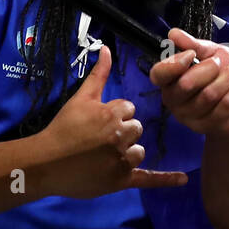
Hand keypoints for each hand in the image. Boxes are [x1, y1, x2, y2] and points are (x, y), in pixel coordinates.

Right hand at [36, 48, 186, 198]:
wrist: (45, 163)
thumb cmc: (62, 128)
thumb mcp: (80, 98)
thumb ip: (98, 74)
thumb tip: (107, 48)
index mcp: (113, 115)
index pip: (130, 110)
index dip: (115, 115)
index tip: (97, 123)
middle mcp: (121, 137)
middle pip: (137, 129)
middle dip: (122, 133)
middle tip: (98, 140)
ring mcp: (121, 160)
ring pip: (139, 151)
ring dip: (127, 153)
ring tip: (102, 156)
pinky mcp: (121, 180)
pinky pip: (148, 178)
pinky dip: (166, 179)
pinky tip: (183, 180)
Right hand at [149, 28, 228, 138]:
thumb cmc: (220, 74)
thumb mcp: (209, 53)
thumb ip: (193, 44)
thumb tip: (173, 34)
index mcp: (168, 80)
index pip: (158, 74)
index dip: (174, 64)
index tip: (191, 54)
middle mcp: (173, 100)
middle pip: (186, 85)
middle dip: (210, 69)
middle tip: (220, 64)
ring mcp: (188, 116)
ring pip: (208, 95)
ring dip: (226, 79)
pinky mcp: (206, 126)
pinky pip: (224, 105)